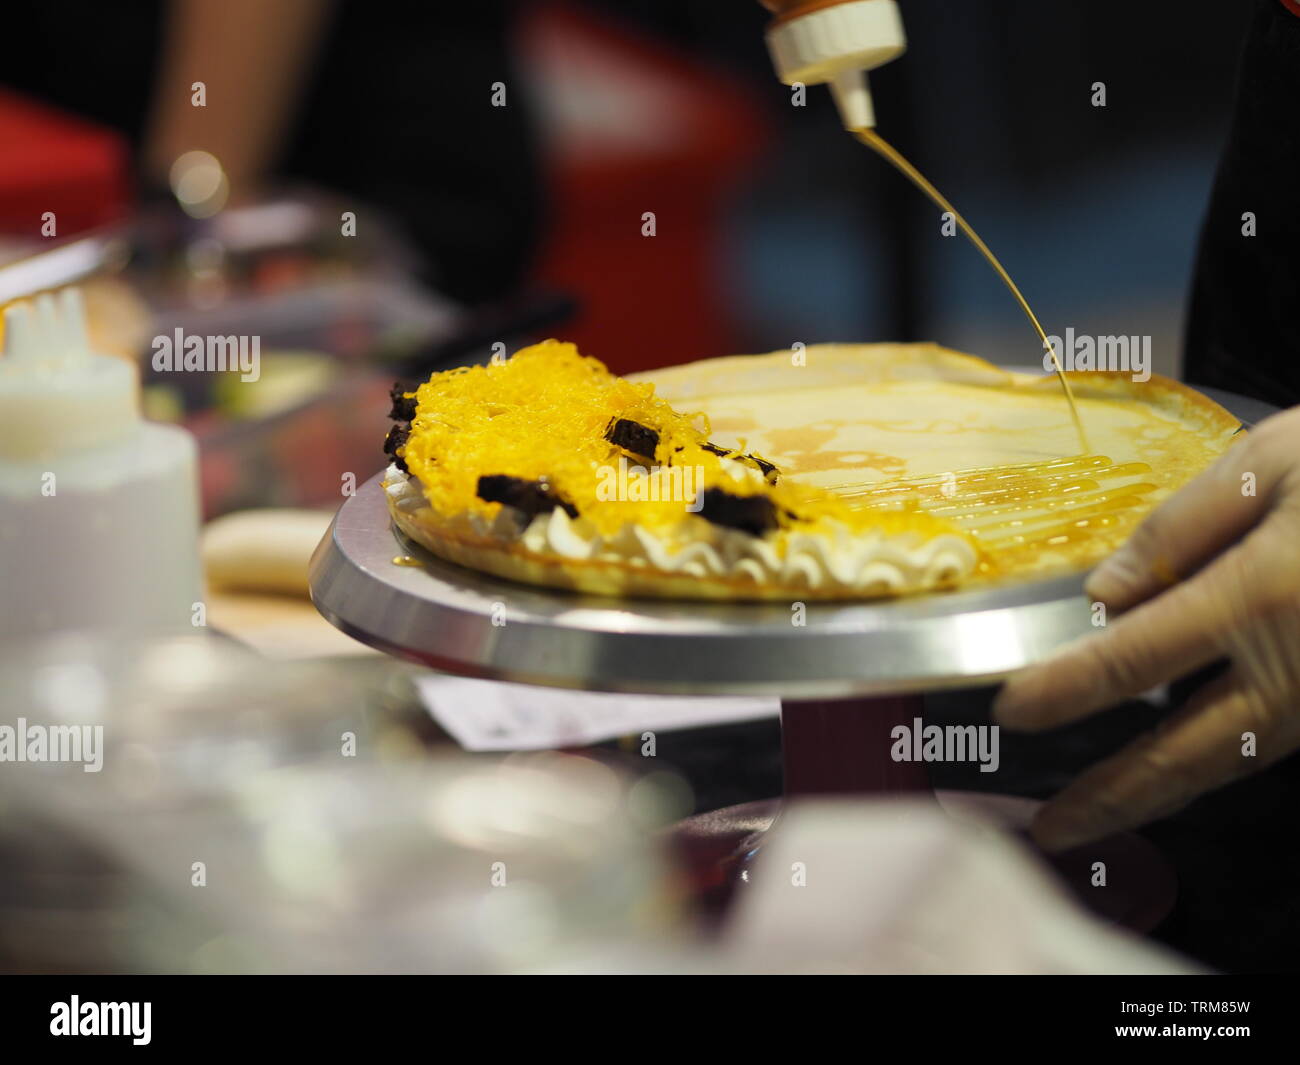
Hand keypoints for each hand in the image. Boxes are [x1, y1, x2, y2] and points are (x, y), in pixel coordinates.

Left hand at [993, 405, 1299, 850]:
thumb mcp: (1268, 462)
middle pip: (1184, 752)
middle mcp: (1296, 667)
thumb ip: (1179, 528)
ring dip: (1159, 793)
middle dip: (1110, 796)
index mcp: (1260, 597)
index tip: (1011, 711)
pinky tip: (1173, 763)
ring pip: (1231, 762)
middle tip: (1050, 828)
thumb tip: (1104, 595)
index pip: (1132, 660)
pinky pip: (1273, 743)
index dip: (1064, 692)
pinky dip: (1217, 763)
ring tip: (1097, 810)